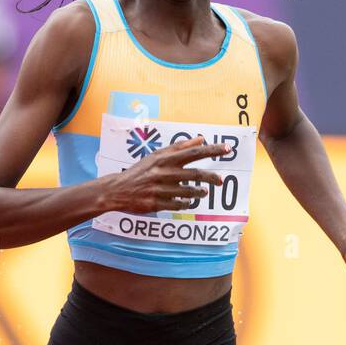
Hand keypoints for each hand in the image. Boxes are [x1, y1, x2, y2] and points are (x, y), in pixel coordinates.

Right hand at [104, 136, 229, 215]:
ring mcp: (160, 189)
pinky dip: (186, 204)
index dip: (212, 150)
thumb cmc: (140, 171)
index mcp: (164, 159)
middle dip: (211, 177)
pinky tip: (188, 202)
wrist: (118, 189)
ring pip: (188, 192)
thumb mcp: (157, 156)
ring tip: (204, 192)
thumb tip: (201, 139)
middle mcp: (163, 172)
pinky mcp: (157, 203)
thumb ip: (179, 147)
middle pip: (195, 174)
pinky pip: (178, 205)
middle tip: (220, 180)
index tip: (227, 149)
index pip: (193, 152)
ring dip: (199, 193)